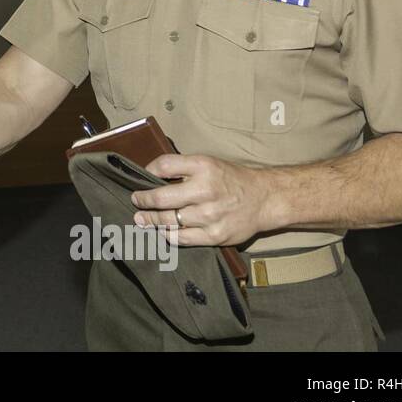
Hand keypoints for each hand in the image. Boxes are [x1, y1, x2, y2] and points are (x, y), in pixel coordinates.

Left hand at [129, 153, 275, 245]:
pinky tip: (163, 231)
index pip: (164, 166)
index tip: (141, 178)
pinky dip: (169, 235)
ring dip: (152, 220)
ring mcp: (210, 215)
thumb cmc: (231, 180)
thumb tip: (150, 175)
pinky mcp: (215, 235)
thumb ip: (182, 168)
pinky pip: (182, 238)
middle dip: (143, 201)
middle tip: (136, 201)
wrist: (265, 199)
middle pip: (160, 198)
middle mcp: (206, 190)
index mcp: (203, 167)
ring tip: (142, 219)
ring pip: (169, 221)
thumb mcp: (208, 163)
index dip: (148, 171)